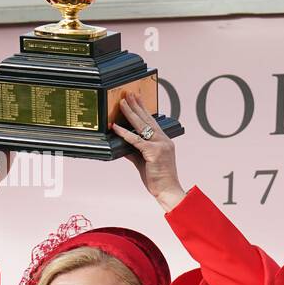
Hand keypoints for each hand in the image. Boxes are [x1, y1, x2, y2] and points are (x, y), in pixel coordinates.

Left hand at [112, 93, 184, 210]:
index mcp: (164, 142)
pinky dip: (124, 133)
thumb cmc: (158, 179)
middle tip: (129, 94)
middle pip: (148, 120)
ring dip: (130, 113)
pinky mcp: (154, 152)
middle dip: (137, 105)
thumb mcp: (144, 162)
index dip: (144, 110)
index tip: (137, 99)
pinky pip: (136, 140)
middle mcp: (164, 140)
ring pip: (142, 126)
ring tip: (122, 103)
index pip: (152, 122)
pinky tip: (115, 127)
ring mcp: (160, 145)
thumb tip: (123, 145)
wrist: (168, 191)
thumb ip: (135, 152)